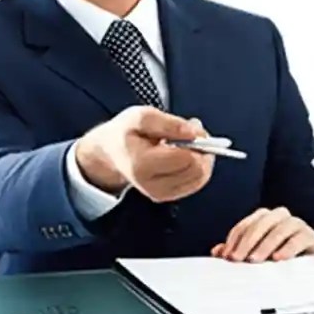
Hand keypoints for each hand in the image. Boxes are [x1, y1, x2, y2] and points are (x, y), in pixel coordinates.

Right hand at [75, 106, 214, 202]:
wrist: (111, 152)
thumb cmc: (125, 132)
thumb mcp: (142, 116)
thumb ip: (169, 123)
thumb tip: (195, 133)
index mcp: (143, 165)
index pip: (186, 158)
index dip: (197, 141)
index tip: (193, 126)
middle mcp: (151, 186)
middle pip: (196, 171)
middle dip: (202, 150)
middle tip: (194, 132)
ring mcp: (159, 194)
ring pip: (200, 179)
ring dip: (202, 158)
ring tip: (189, 142)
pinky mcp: (166, 197)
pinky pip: (195, 183)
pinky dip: (197, 167)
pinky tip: (186, 154)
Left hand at [211, 207, 313, 261]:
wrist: (308, 262)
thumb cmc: (277, 256)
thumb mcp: (255, 255)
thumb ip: (237, 251)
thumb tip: (217, 251)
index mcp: (263, 218)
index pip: (244, 226)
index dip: (234, 241)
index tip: (227, 257)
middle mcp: (279, 216)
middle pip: (260, 224)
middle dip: (247, 242)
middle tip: (238, 259)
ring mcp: (296, 224)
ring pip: (278, 230)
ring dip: (265, 245)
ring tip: (255, 260)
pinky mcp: (310, 236)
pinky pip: (298, 239)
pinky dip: (287, 248)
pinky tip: (278, 259)